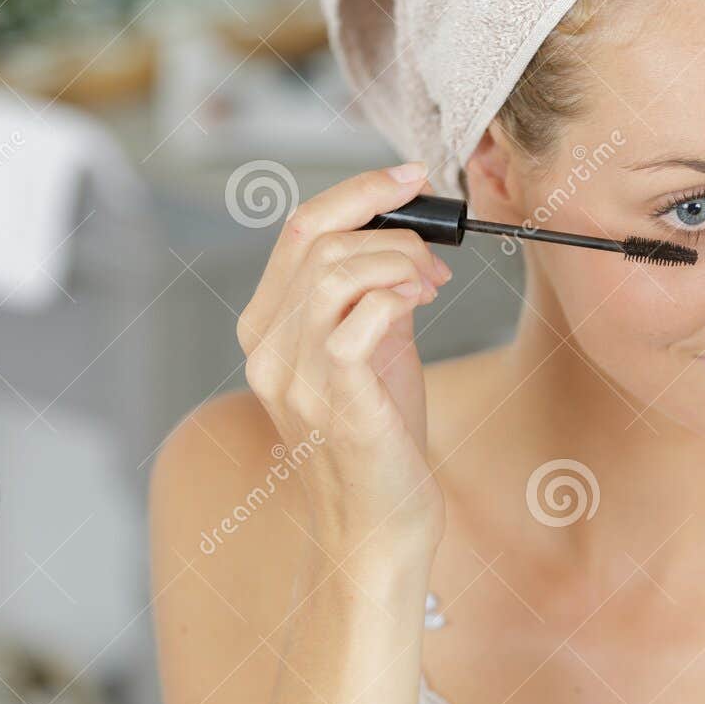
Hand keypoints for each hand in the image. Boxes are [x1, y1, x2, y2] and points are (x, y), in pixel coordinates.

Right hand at [237, 162, 451, 558]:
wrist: (379, 526)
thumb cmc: (380, 442)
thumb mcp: (371, 353)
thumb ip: (371, 297)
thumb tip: (402, 242)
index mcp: (267, 329)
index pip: (299, 229)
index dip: (358, 190)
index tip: (411, 177)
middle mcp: (267, 347)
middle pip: (317, 238)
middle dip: (390, 224)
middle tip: (437, 255)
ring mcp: (294, 374)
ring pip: (338, 269)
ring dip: (401, 261)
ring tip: (432, 287)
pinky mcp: (334, 398)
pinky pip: (360, 314)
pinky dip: (398, 293)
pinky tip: (424, 304)